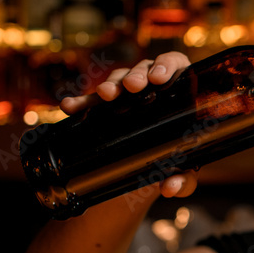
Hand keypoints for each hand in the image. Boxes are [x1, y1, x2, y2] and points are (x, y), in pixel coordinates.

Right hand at [61, 52, 198, 199]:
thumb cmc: (179, 160)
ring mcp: (129, 94)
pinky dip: (82, 102)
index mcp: (179, 92)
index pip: (175, 65)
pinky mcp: (109, 106)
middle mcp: (153, 87)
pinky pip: (93, 101)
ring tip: (105, 96)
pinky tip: (70, 106)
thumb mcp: (183, 170)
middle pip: (144, 69)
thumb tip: (170, 187)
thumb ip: (183, 179)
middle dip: (136, 75)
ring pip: (119, 80)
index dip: (166, 65)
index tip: (158, 78)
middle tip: (133, 86)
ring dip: (111, 85)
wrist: (154, 167)